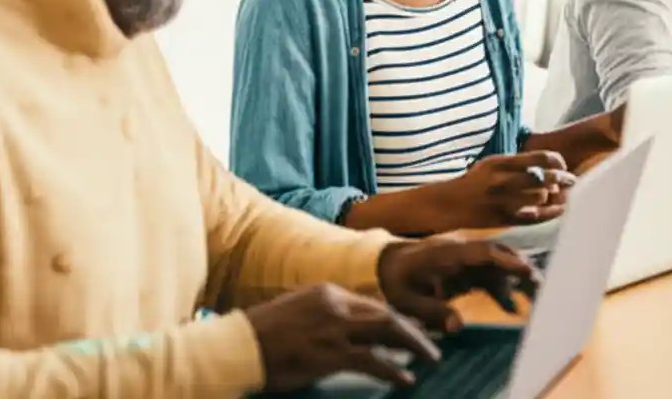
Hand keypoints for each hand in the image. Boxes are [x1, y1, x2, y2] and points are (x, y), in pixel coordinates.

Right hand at [244, 282, 439, 391]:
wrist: (238, 347)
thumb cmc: (264, 335)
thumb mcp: (300, 312)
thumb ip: (327, 316)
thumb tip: (350, 332)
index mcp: (327, 293)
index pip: (372, 303)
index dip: (397, 316)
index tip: (413, 328)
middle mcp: (335, 305)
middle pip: (387, 313)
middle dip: (414, 329)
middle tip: (433, 343)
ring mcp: (333, 329)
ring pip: (387, 331)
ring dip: (414, 344)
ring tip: (431, 357)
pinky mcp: (329, 354)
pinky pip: (372, 361)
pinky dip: (393, 370)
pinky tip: (406, 379)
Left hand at [377, 237, 541, 332]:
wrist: (385, 265)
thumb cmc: (395, 281)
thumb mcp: (406, 300)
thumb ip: (432, 311)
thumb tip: (457, 326)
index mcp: (448, 252)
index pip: (484, 252)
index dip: (507, 260)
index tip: (526, 270)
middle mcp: (461, 250)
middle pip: (498, 254)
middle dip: (521, 268)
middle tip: (541, 286)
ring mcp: (465, 258)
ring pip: (498, 265)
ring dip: (517, 279)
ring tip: (536, 298)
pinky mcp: (466, 268)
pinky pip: (490, 276)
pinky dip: (502, 290)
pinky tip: (512, 308)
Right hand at [437, 151, 576, 228]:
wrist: (449, 204)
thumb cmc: (474, 182)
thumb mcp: (492, 164)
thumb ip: (517, 163)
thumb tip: (547, 164)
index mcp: (500, 163)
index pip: (539, 157)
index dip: (556, 160)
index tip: (562, 164)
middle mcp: (502, 181)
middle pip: (543, 177)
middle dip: (562, 178)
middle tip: (572, 179)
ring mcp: (503, 201)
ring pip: (541, 197)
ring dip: (556, 195)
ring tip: (564, 194)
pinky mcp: (503, 219)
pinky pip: (534, 217)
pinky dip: (549, 213)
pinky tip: (559, 210)